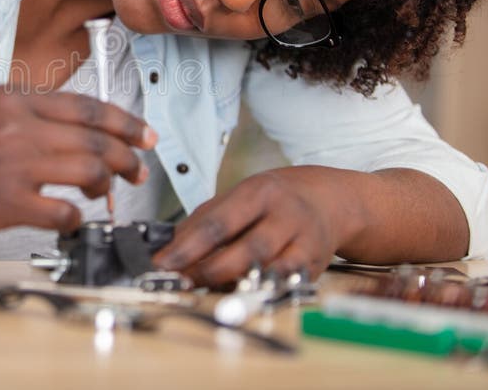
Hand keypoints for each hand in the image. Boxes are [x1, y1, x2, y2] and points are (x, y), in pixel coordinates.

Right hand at [0, 87, 157, 236]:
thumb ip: (27, 111)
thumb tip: (74, 129)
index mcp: (15, 99)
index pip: (86, 106)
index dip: (124, 122)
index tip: (144, 135)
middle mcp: (18, 125)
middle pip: (95, 138)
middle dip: (127, 156)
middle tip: (138, 169)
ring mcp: (13, 163)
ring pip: (88, 170)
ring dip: (106, 184)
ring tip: (105, 192)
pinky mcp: (6, 201)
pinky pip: (62, 211)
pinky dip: (75, 217)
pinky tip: (71, 217)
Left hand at [152, 166, 360, 286]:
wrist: (324, 200)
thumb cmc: (271, 201)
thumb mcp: (235, 199)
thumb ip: (201, 223)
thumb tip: (168, 251)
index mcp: (257, 193)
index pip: (218, 222)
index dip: (188, 247)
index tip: (163, 264)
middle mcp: (284, 215)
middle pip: (247, 249)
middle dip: (210, 270)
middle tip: (182, 282)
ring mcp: (303, 241)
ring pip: (269, 270)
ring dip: (235, 285)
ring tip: (206, 292)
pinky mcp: (315, 265)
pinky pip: (285, 284)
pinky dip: (261, 291)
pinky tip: (241, 294)